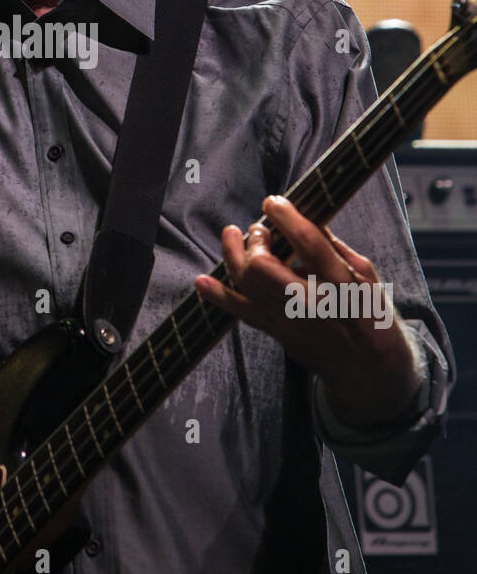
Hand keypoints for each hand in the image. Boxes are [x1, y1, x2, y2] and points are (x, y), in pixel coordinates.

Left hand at [195, 194, 422, 428]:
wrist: (368, 370)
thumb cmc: (372, 315)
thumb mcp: (367, 277)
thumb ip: (335, 248)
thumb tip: (308, 218)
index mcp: (342, 284)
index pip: (309, 244)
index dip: (286, 219)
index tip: (273, 202)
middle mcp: (313, 303)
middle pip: (265, 268)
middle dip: (256, 241)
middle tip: (258, 229)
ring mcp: (291, 322)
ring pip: (248, 286)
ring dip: (233, 256)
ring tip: (231, 235)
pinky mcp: (279, 334)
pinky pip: (243, 313)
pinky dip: (220, 296)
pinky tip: (202, 281)